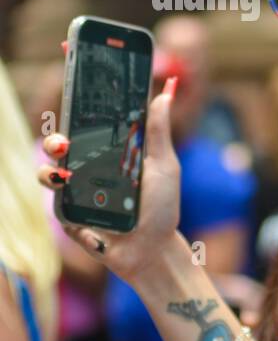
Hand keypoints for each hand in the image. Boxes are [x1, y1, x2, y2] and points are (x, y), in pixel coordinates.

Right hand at [37, 77, 183, 283]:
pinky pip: (59, 210)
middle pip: (58, 148)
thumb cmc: (161, 206)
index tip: (71, 103)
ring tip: (62, 177)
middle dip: (53, 142)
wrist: (154, 248)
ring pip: (48, 176)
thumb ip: (159, 132)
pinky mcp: (70, 218)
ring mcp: (75, 194)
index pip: (84, 129)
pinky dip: (72, 215)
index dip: (74, 115)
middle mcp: (87, 170)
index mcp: (108, 153)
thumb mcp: (164, 166)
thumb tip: (167, 92)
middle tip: (64, 143)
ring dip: (49, 174)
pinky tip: (90, 224)